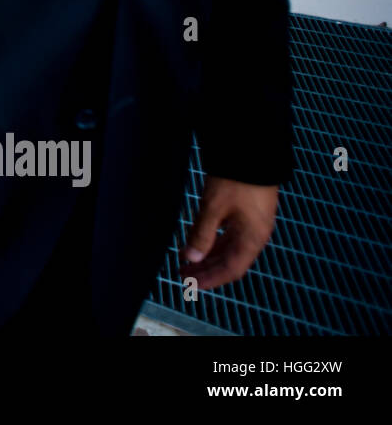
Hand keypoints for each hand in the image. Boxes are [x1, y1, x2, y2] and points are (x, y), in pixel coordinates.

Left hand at [179, 175, 278, 290]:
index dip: (211, 280)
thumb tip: (192, 258)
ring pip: (228, 248)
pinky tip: (197, 242)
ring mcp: (251, 224)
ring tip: (186, 261)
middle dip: (205, 270)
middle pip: (229, 261)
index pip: (231, 270)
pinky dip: (212, 241)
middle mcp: (254, 235)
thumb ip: (202, 234)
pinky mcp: (246, 213)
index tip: (192, 285)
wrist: (252, 152)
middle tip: (183, 274)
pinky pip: (229, 235)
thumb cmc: (236, 180)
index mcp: (252, 238)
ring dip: (207, 256)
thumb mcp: (214, 208)